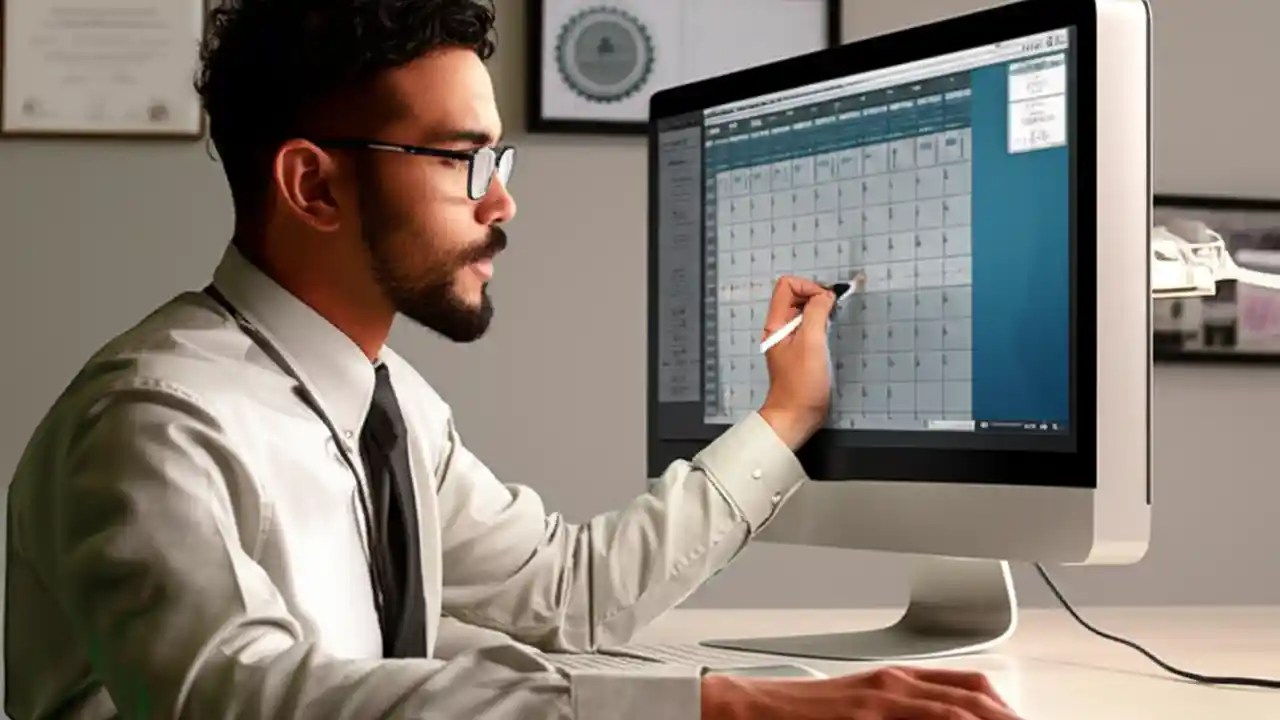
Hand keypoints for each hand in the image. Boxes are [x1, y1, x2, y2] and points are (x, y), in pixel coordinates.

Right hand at [702, 666, 1022, 719]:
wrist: (745, 711)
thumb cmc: (795, 713)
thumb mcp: (857, 702)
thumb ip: (899, 705)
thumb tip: (942, 712)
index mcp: (896, 680)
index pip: (972, 688)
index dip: (1004, 709)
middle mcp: (895, 688)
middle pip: (975, 702)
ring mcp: (882, 706)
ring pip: (957, 713)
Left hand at [758, 275, 836, 449]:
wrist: (797, 415)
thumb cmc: (800, 385)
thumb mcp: (811, 342)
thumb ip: (816, 313)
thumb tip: (825, 295)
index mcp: (776, 323)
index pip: (787, 286)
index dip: (808, 287)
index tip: (825, 300)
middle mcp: (780, 329)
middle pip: (796, 296)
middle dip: (816, 297)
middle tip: (832, 310)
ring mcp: (790, 340)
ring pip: (805, 312)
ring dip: (821, 312)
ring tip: (831, 324)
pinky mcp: (801, 351)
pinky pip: (811, 328)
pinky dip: (822, 326)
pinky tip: (830, 337)